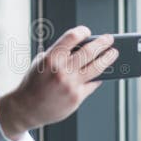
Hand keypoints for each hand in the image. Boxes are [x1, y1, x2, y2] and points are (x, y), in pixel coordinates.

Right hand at [0, 26, 117, 138]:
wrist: (26, 108)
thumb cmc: (34, 83)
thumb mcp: (41, 63)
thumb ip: (59, 55)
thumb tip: (83, 49)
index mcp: (51, 58)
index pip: (72, 37)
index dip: (82, 32)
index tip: (87, 31)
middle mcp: (62, 70)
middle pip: (89, 51)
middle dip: (103, 43)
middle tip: (110, 39)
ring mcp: (70, 85)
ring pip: (97, 67)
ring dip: (108, 58)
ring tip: (114, 53)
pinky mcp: (76, 97)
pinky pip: (93, 84)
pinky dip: (98, 77)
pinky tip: (103, 73)